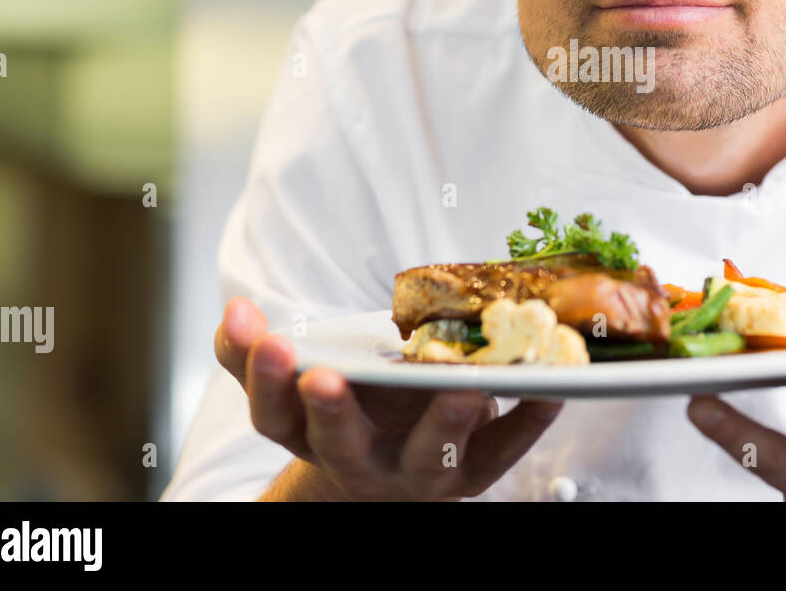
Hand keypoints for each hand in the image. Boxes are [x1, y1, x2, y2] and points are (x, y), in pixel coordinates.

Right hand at [215, 296, 563, 500]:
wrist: (388, 476)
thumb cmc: (349, 408)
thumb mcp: (296, 380)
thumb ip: (257, 348)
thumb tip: (235, 309)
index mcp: (306, 432)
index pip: (273, 410)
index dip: (265, 378)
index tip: (268, 339)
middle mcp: (356, 460)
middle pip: (338, 444)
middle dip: (332, 411)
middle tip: (325, 377)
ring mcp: (416, 473)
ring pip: (425, 457)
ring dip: (444, 422)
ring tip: (464, 386)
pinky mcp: (472, 473)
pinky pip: (503, 451)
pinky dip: (528, 421)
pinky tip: (551, 391)